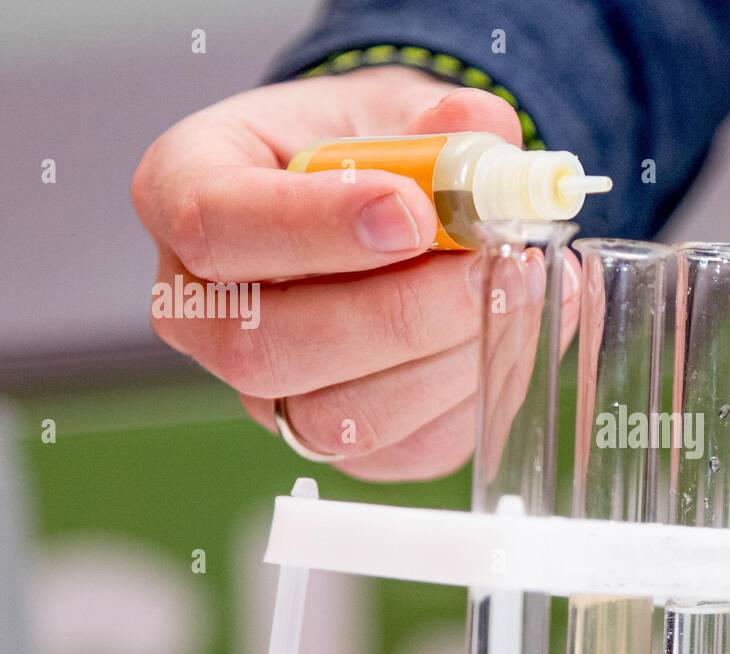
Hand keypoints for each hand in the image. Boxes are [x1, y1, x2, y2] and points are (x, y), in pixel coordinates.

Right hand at [132, 66, 578, 480]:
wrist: (392, 208)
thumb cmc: (376, 155)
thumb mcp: (401, 109)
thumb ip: (447, 122)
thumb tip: (480, 133)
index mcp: (185, 192)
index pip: (215, 225)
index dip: (316, 227)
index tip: (415, 214)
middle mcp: (203, 308)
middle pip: (266, 347)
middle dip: (400, 315)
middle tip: (493, 266)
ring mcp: (261, 389)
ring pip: (336, 417)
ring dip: (449, 362)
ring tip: (523, 291)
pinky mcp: (334, 439)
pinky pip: (403, 448)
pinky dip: (478, 393)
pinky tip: (522, 329)